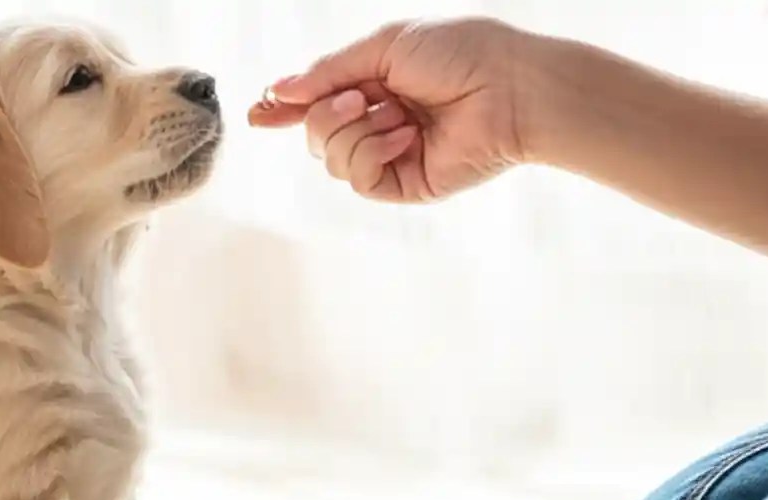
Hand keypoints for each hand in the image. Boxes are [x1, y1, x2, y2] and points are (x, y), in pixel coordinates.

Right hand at [249, 18, 537, 202]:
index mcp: (374, 84)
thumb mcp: (383, 47)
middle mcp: (378, 121)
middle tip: (360, 98)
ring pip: (329, 157)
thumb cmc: (460, 54)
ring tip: (396, 114)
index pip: (316, 102)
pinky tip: (405, 137)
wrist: (509, 88)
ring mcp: (389, 155)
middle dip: (326, 114)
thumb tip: (278, 92)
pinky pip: (357, 178)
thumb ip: (328, 72)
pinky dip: (373, 152)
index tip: (258, 113)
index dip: (283, 109)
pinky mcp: (404, 184)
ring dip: (354, 131)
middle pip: (314, 133)